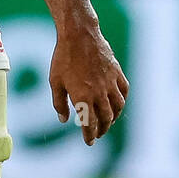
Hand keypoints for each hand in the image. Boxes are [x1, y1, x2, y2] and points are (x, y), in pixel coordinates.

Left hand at [50, 20, 128, 145]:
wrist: (79, 35)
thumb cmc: (63, 58)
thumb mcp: (54, 82)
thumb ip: (59, 103)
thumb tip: (63, 120)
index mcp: (82, 97)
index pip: (89, 124)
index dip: (90, 135)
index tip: (89, 142)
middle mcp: (99, 93)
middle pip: (106, 118)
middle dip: (102, 130)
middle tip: (98, 134)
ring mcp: (110, 82)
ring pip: (117, 107)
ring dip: (114, 118)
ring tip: (109, 121)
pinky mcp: (117, 72)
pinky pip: (124, 91)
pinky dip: (122, 100)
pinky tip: (118, 103)